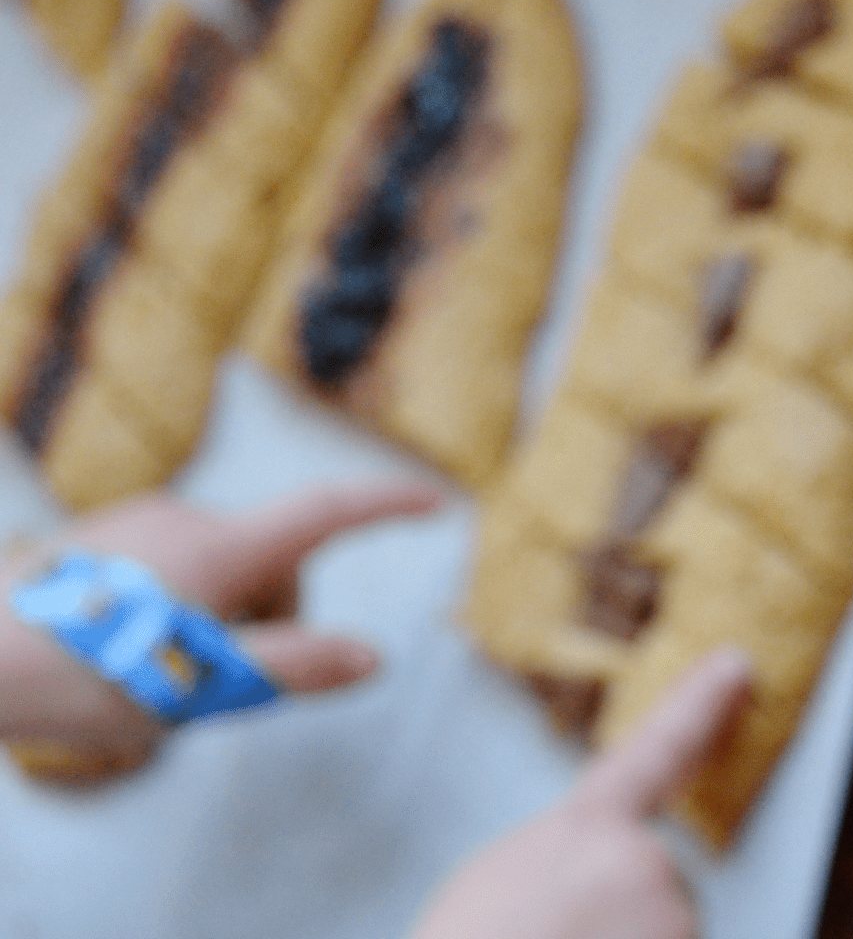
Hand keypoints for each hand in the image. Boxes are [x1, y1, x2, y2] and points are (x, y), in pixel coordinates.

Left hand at [0, 482, 440, 749]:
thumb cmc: (80, 678)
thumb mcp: (197, 688)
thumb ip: (289, 669)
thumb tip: (372, 658)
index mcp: (222, 550)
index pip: (328, 512)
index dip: (388, 504)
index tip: (435, 500)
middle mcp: (187, 518)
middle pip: (276, 560)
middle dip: (274, 615)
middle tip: (221, 681)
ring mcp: (142, 521)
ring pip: (227, 565)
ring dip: (223, 615)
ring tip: (160, 672)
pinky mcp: (106, 535)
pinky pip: (179, 563)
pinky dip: (182, 603)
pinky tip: (126, 651)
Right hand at [409, 646, 754, 938]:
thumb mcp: (502, 874)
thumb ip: (572, 847)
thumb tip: (600, 865)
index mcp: (586, 825)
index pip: (659, 747)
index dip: (702, 702)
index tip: (735, 665)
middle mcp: (643, 859)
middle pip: (656, 879)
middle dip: (618, 915)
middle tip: (560, 938)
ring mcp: (671, 913)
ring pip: (662, 930)